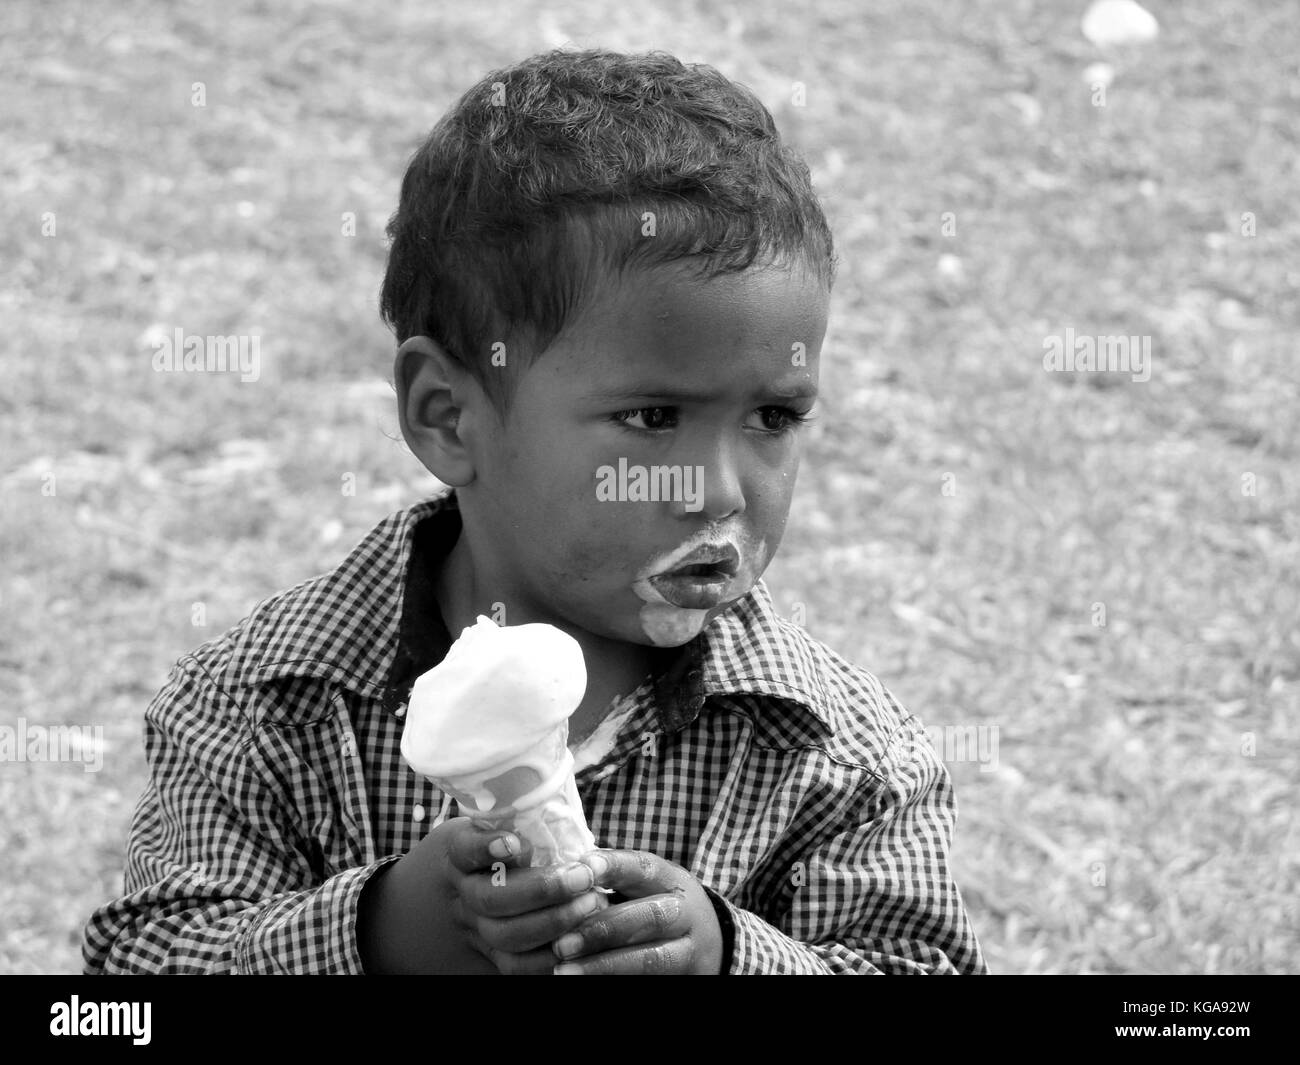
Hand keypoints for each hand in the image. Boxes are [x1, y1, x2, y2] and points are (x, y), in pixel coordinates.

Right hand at [357, 816, 604, 973]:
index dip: (487, 846)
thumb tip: (559, 797)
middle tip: (582, 876)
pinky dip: (547, 958)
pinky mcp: (486, 958)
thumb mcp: (470, 830)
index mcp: (455, 855)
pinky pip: (515, 967)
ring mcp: (472, 929)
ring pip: (506, 936)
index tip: (516, 842)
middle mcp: (460, 894)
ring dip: (553, 922)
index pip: (464, 849)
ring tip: (590, 903)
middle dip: (542, 889)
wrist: (414, 913)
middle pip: (492, 899)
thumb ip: (504, 820)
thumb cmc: (465, 856)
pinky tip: (578, 938)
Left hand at [550, 850, 723, 973]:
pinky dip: (615, 982)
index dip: (615, 866)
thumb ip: (615, 879)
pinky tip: (584, 983)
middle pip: (649, 917)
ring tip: (564, 971)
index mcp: (673, 881)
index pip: (645, 868)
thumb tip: (566, 872)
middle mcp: (685, 914)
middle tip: (561, 943)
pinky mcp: (684, 978)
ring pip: (651, 959)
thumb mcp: (649, 886)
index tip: (584, 867)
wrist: (711, 944)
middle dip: (603, 929)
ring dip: (605, 965)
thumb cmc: (660, 906)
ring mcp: (688, 951)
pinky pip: (649, 980)